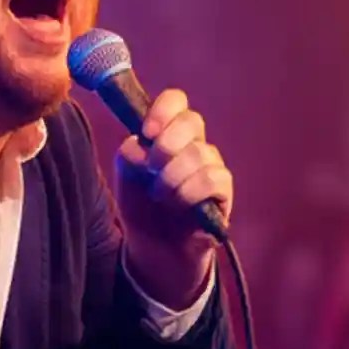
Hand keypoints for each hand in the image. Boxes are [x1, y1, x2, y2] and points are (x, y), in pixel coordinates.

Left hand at [114, 89, 232, 309]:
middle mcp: (193, 144)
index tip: (147, 131)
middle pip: (192, 121)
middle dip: (167, 143)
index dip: (163, 110)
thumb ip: (129, 154)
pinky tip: (177, 203)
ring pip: (201, 152)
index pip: (176, 101)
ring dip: (173, 175)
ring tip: (160, 194)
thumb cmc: (141, 204)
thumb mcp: (125, 176)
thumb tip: (141, 144)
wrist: (154, 247)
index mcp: (168, 133)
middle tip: (152, 167)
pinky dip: (189, 190)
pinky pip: (213, 179)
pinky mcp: (223, 192)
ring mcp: (210, 166)